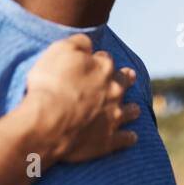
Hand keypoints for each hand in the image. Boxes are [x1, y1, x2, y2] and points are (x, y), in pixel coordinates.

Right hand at [22, 34, 139, 161]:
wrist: (48, 122)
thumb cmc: (50, 84)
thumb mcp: (60, 50)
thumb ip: (78, 43)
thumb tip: (88, 44)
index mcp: (104, 69)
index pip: (106, 59)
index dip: (99, 59)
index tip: (95, 61)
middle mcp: (114, 91)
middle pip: (124, 82)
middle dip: (126, 78)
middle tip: (130, 76)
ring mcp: (112, 117)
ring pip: (130, 111)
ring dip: (132, 109)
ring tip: (135, 109)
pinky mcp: (107, 141)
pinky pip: (124, 139)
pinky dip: (129, 138)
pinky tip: (132, 137)